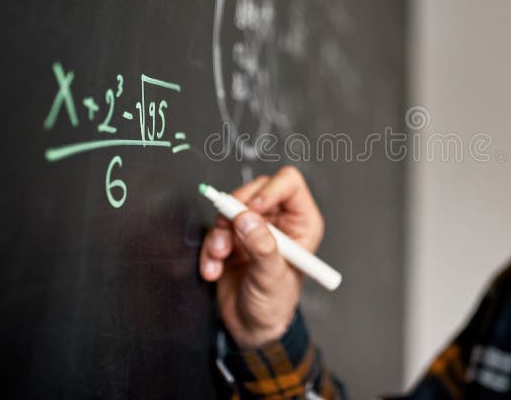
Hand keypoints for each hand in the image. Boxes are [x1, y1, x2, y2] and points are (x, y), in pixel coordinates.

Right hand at [199, 166, 323, 348]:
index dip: (269, 190)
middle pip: (254, 189)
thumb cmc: (275, 304)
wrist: (251, 328)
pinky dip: (209, 249)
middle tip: (229, 229)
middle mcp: (278, 220)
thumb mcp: (273, 276)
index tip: (252, 208)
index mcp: (301, 222)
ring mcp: (253, 228)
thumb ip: (262, 246)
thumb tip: (246, 218)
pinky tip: (213, 269)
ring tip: (220, 256)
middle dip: (236, 210)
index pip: (288, 183)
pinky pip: (214, 230)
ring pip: (230, 208)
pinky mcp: (231, 239)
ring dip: (219, 233)